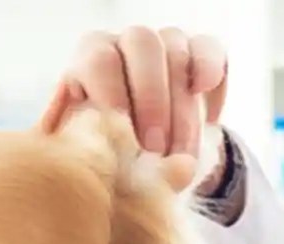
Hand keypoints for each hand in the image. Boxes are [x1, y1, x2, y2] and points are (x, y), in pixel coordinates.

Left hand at [41, 27, 229, 191]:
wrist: (147, 158)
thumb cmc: (106, 154)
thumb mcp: (83, 154)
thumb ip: (76, 147)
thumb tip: (73, 140)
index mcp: (90, 60)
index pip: (99, 60)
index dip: (113, 98)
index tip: (123, 140)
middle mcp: (127, 43)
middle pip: (142, 45)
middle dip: (152, 100)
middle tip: (155, 151)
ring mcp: (166, 43)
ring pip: (178, 54)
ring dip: (182, 112)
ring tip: (180, 158)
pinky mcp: (201, 51)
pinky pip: (209, 49)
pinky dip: (209, 77)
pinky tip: (210, 115)